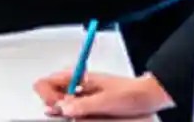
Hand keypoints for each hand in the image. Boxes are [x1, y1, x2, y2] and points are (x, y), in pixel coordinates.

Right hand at [34, 70, 173, 117]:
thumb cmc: (130, 93)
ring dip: (66, 114)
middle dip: (57, 108)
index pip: (45, 83)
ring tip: (81, 117)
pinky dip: (74, 118)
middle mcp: (75, 84)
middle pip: (50, 95)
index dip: (48, 97)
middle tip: (69, 116)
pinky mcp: (87, 105)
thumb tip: (63, 108)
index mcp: (76, 76)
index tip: (61, 108)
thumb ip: (83, 105)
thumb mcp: (106, 100)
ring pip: (61, 106)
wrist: (147, 97)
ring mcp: (81, 95)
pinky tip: (81, 119)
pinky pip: (73, 112)